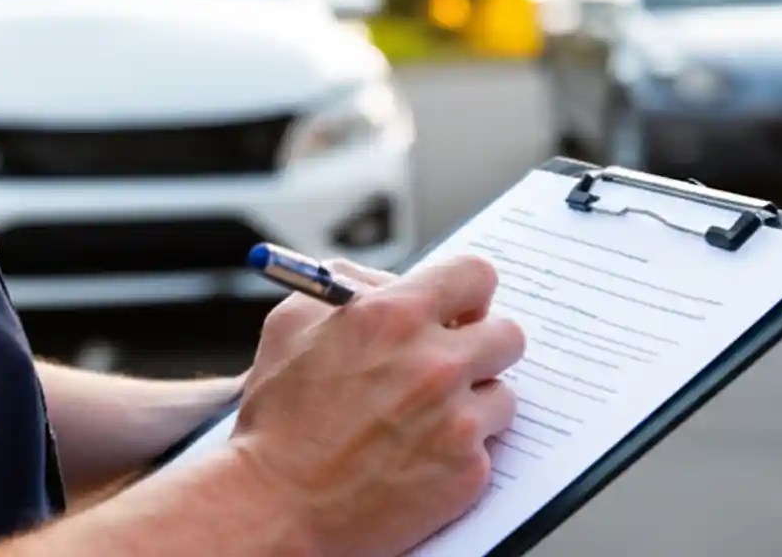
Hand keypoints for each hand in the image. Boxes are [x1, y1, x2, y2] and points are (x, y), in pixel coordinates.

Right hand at [230, 256, 525, 556]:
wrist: (274, 506)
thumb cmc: (277, 416)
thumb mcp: (293, 322)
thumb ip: (349, 285)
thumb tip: (389, 282)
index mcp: (396, 316)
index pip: (475, 276)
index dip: (468, 294)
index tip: (459, 311)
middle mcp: (436, 363)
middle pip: (508, 335)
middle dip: (482, 347)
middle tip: (454, 364)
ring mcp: (457, 420)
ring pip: (502, 395)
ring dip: (472, 404)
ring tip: (427, 420)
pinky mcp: (467, 472)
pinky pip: (487, 448)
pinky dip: (458, 453)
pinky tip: (418, 459)